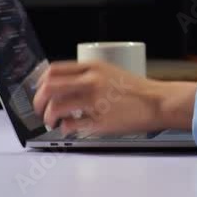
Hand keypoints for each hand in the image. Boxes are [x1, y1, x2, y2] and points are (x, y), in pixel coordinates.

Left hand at [32, 60, 196, 134]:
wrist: (158, 102)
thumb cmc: (137, 90)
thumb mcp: (110, 73)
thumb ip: (88, 76)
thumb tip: (65, 86)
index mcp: (93, 67)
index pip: (54, 70)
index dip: (41, 82)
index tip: (40, 90)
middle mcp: (91, 82)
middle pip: (49, 87)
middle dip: (38, 100)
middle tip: (39, 109)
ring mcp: (94, 101)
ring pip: (56, 107)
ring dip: (48, 117)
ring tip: (52, 122)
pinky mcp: (99, 120)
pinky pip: (71, 125)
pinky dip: (65, 128)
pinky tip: (68, 128)